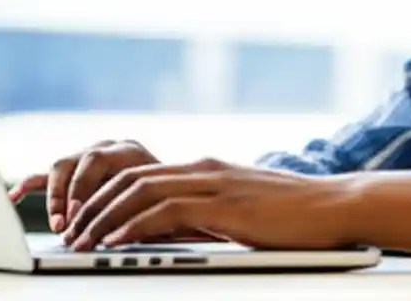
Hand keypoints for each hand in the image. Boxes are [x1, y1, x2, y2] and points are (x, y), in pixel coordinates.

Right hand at [8, 139, 159, 233]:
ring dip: (54, 198)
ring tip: (56, 225)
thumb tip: (119, 227)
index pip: (95, 161)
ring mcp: (87, 158)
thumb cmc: (168, 197)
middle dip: (66, 197)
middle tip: (65, 225)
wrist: (173, 188)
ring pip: (60, 169)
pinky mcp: (74, 173)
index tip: (78, 217)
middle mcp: (106, 148)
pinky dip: (30, 185)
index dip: (82, 189)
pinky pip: (46, 176)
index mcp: (128, 150)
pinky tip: (14, 197)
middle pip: (73, 163)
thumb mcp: (159, 198)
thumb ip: (139, 205)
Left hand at [61, 157, 357, 251]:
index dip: (107, 196)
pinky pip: (165, 211)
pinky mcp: (224, 205)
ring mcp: (214, 183)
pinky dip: (135, 226)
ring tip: (84, 242)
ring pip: (140, 191)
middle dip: (94, 206)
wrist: (338, 206)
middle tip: (71, 233)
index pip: (142, 174)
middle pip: (131, 178)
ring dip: (105, 217)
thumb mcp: (245, 210)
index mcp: (208, 169)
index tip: (86, 220)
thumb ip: (212, 214)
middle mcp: (205, 169)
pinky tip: (117, 242)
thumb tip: (179, 233)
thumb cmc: (299, 216)